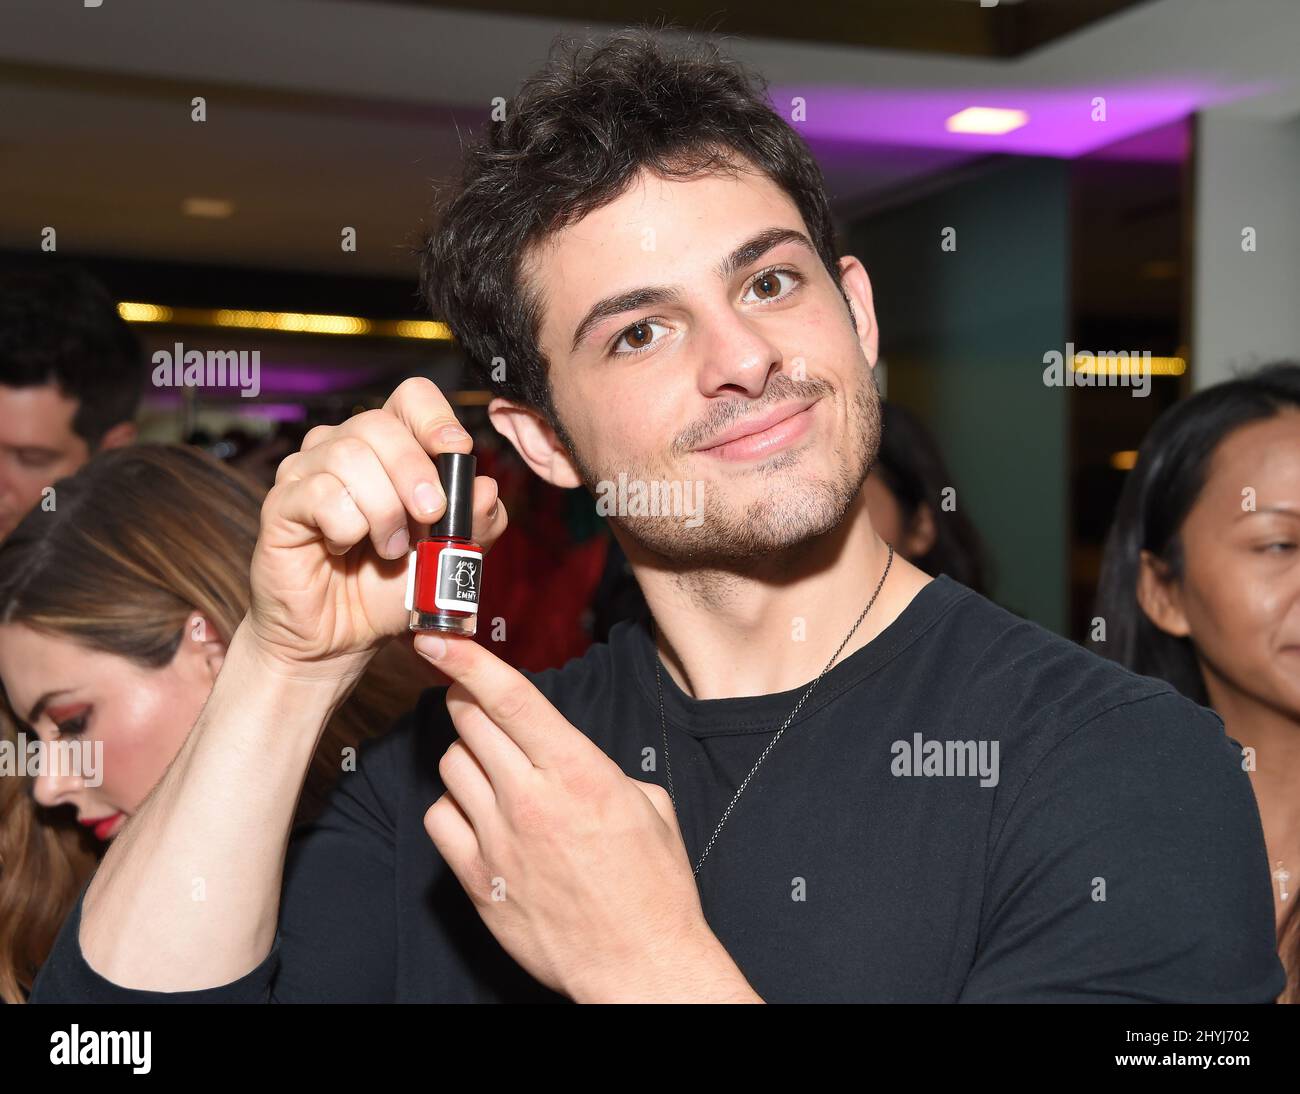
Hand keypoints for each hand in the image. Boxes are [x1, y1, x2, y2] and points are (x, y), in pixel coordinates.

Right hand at [246, 378, 507, 680]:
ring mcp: (307, 472)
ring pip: (350, 456)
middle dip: (414, 472)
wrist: (343, 638)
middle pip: (379, 423)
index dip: (436, 419)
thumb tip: (486, 487)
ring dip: (383, 509)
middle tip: (428, 516)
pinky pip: (320, 493)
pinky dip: (347, 526)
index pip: (411, 396)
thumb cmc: (392, 588)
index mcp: (390, 448)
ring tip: (388, 547)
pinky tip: (344, 547)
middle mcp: (344, 447)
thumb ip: (476, 523)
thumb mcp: (450, 556)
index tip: (457, 452)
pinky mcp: (281, 503)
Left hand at [416, 632, 760, 1002]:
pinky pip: (441, 819)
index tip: (438, 638)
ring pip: (451, 765)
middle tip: (481, 705)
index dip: (467, 659)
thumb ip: (597, 766)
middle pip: (468, 722)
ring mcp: (499, 839)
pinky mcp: (478, 878)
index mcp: (579, 772)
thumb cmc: (653, 888)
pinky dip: (455, 808)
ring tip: (497, 773)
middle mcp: (531, 799)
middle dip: (469, 702)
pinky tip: (482, 817)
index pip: (510, 698)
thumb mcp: (648, 804)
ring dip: (468, 756)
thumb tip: (564, 751)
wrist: (639, 965)